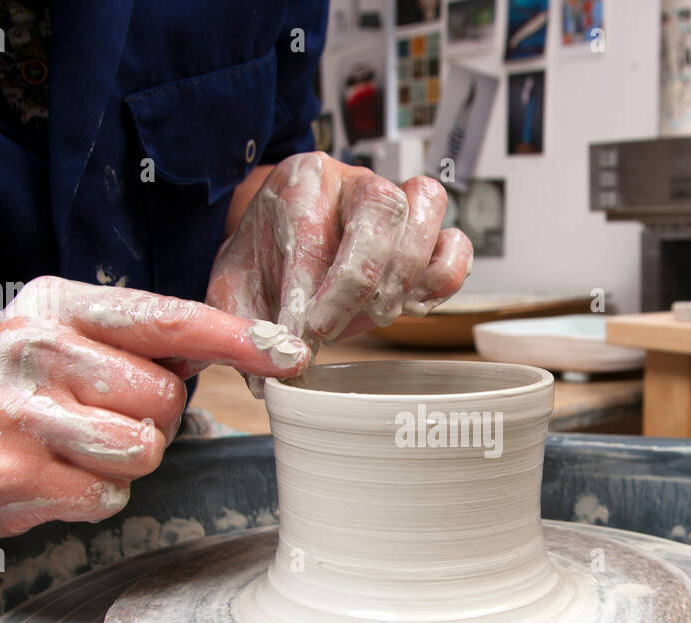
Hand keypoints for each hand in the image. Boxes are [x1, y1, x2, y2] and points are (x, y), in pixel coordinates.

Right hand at [0, 276, 309, 540]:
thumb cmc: (10, 394)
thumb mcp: (64, 339)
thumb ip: (142, 340)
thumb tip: (243, 345)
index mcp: (57, 305)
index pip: (167, 319)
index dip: (237, 337)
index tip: (292, 352)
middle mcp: (37, 348)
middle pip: (166, 396)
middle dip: (150, 418)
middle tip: (95, 416)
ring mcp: (23, 412)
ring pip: (144, 448)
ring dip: (123, 460)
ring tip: (73, 446)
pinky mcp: (14, 473)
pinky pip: (109, 494)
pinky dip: (93, 495)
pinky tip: (51, 475)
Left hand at [207, 152, 473, 394]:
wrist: (283, 251)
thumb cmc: (263, 266)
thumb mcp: (234, 291)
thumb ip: (244, 329)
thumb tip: (273, 375)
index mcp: (302, 179)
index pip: (312, 226)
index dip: (307, 288)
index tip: (298, 335)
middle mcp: (355, 181)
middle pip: (380, 206)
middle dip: (357, 279)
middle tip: (330, 329)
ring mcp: (399, 202)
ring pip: (427, 210)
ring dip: (405, 276)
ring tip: (375, 317)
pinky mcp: (428, 235)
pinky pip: (456, 243)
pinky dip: (443, 280)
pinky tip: (411, 306)